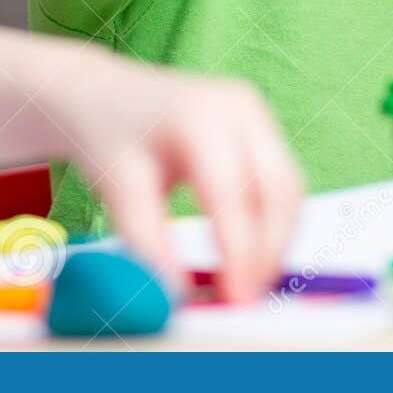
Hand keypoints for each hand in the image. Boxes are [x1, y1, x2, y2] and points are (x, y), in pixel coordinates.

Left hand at [47, 58, 303, 303]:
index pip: (235, 195)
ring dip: (279, 238)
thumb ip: (148, 245)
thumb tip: (178, 298)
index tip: (235, 298)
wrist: (103, 94)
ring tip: (250, 280)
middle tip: (248, 298)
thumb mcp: (118, 192)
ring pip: (289, 186)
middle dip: (270, 250)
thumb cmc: (108, 139)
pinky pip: (282, 178)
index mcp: (200, 117)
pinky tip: (253, 251)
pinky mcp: (261, 123)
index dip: (242, 252)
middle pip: (278, 189)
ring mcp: (256, 111)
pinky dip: (275, 219)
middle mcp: (239, 107)